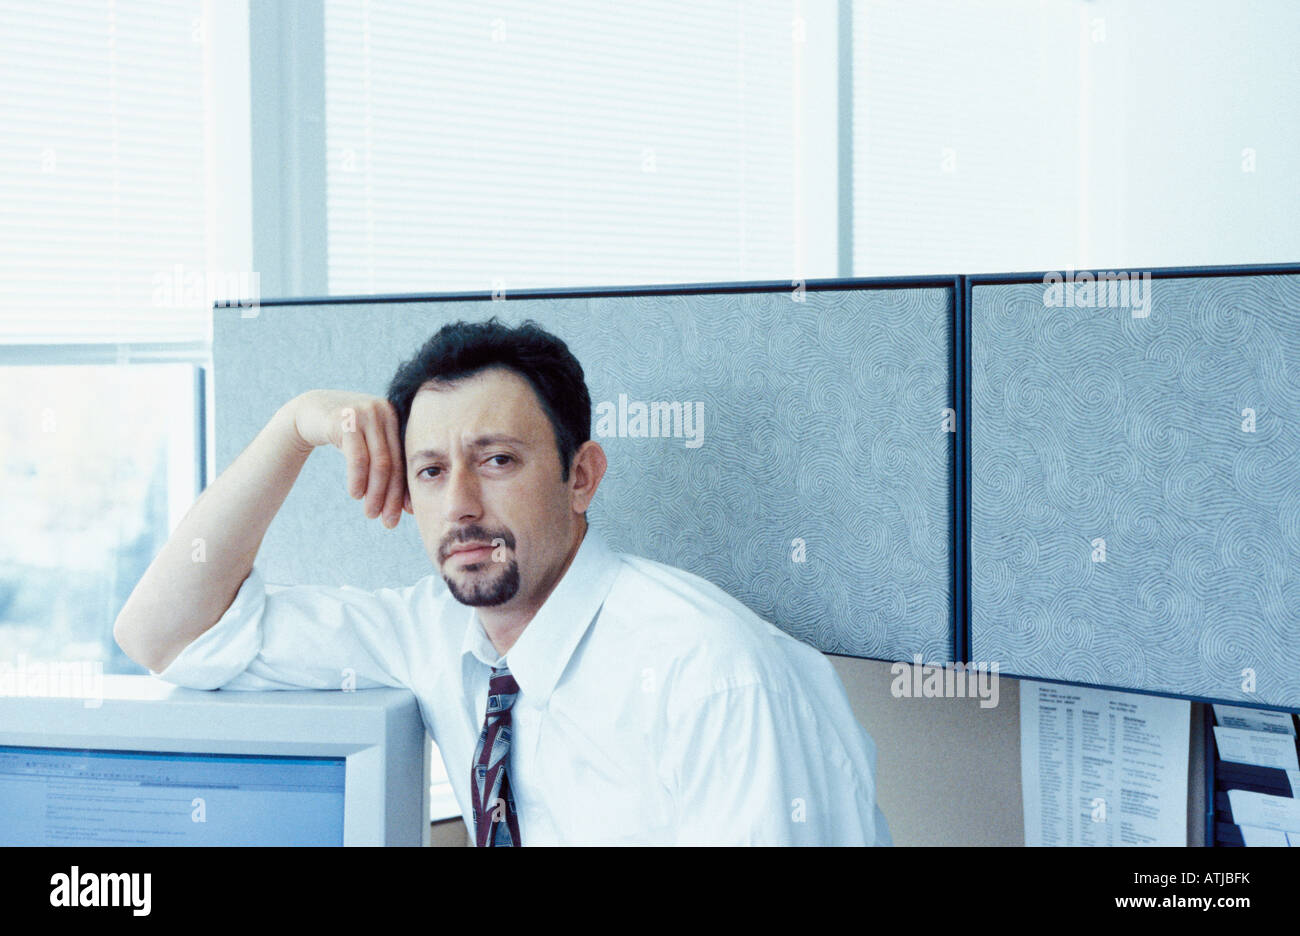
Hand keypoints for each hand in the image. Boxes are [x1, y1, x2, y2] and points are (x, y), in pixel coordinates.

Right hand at [288, 390, 409, 528]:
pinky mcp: (346, 419)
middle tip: (388, 521)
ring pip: (379, 462)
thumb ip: (387, 463)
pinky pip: (358, 457)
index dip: (407, 487)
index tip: (407, 513)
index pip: (405, 459)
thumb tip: (406, 505)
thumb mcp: (369, 443)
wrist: (310, 411)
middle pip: (393, 462)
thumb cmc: (345, 433)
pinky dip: (358, 480)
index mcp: (397, 417)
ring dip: (375, 492)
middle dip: (392, 496)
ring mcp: (366, 413)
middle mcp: (385, 412)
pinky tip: (356, 495)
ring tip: (371, 513)